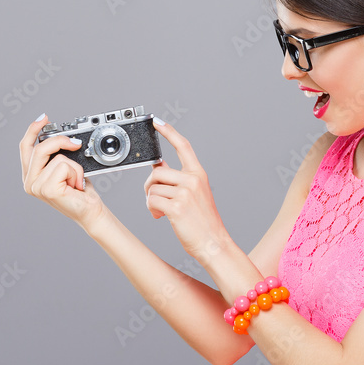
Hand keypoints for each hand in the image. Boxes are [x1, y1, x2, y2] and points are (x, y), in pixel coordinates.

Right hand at [19, 114, 107, 229]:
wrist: (90, 210)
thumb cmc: (79, 190)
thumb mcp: (65, 167)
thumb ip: (56, 154)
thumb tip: (60, 136)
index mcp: (30, 175)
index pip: (25, 147)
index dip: (33, 130)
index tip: (43, 118)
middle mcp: (29, 182)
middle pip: (39, 148)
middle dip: (60, 141)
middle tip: (75, 143)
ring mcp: (36, 187)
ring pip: (57, 157)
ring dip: (74, 166)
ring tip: (75, 180)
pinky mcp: (47, 189)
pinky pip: (64, 165)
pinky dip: (76, 172)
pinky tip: (76, 185)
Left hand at [144, 118, 229, 262]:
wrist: (213, 243)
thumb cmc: (203, 221)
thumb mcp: (194, 195)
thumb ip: (179, 180)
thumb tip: (159, 168)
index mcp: (198, 174)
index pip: (183, 146)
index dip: (168, 132)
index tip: (156, 122)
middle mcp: (193, 180)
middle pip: (157, 172)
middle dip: (150, 186)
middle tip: (154, 200)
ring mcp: (185, 193)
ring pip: (152, 188)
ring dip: (151, 201)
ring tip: (160, 212)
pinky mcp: (177, 207)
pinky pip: (151, 201)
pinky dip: (151, 210)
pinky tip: (159, 216)